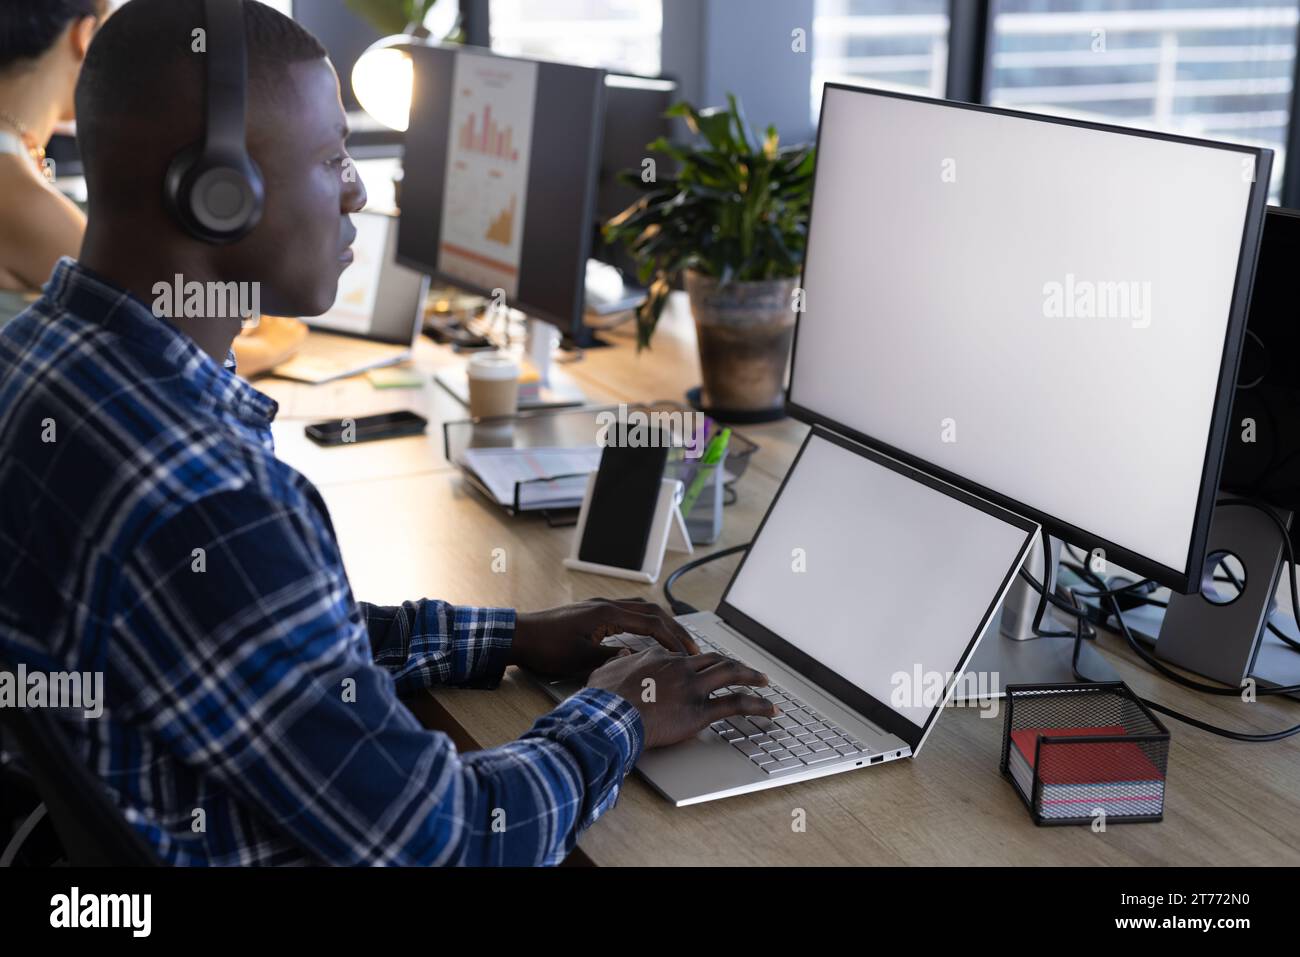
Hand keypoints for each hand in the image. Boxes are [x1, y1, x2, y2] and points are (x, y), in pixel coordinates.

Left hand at [510, 597, 699, 678]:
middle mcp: (606, 605)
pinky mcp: (593, 612)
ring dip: (662, 624)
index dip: (673, 639)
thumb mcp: (581, 661)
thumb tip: (636, 661)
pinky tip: (648, 636)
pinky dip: (645, 623)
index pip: (651, 623)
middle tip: (692, 647)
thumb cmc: (545, 648)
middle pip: (652, 611)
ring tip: (676, 642)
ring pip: (642, 609)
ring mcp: (599, 606)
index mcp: (606, 614)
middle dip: (675, 629)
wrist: (519, 636)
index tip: (688, 654)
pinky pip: (629, 612)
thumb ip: (612, 660)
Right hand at [587, 645, 778, 747]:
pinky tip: (768, 709)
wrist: (609, 716)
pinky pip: (735, 705)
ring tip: (765, 682)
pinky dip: (756, 705)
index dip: (704, 662)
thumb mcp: (606, 671)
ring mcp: (693, 688)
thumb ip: (618, 662)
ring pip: (732, 675)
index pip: (689, 657)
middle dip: (736, 665)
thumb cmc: (604, 699)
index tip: (711, 666)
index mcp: (660, 659)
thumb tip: (622, 656)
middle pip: (717, 660)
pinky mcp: (700, 712)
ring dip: (752, 677)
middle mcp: (681, 668)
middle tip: (748, 670)